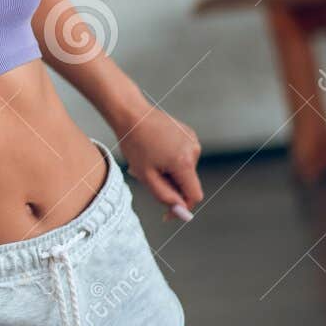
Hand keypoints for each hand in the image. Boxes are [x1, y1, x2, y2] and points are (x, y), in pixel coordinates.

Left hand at [115, 104, 203, 222]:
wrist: (132, 114)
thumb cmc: (135, 144)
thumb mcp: (146, 176)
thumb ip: (164, 196)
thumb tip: (180, 211)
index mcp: (185, 162)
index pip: (194, 195)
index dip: (182, 207)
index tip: (168, 212)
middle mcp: (194, 151)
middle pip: (188, 182)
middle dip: (171, 185)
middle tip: (148, 176)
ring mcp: (193, 140)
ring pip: (185, 169)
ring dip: (169, 171)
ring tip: (149, 160)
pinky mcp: (189, 133)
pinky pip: (183, 155)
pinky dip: (171, 159)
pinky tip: (155, 149)